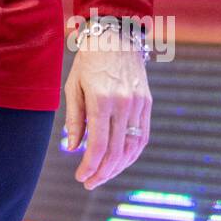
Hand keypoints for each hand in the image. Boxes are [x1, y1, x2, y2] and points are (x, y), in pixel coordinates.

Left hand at [63, 39, 151, 189]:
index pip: (99, 145)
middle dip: (102, 172)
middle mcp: (124, 104)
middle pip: (116, 151)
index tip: (81, 177)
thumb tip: (73, 148)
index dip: (90, 166)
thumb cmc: (89, 61)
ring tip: (103, 176)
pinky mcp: (147, 103)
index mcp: (102, 100)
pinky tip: (121, 162)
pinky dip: (132, 154)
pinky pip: (143, 136)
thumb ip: (75, 119)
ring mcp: (139, 104)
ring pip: (132, 148)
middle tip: (89, 183)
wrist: (116, 36)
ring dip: (118, 167)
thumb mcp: (74, 86)